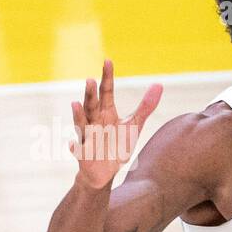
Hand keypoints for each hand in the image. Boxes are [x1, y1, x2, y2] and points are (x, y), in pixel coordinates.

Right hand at [70, 59, 162, 190]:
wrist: (106, 171)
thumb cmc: (117, 144)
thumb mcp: (134, 124)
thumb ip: (145, 106)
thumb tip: (159, 84)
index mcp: (106, 112)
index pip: (106, 91)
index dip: (107, 77)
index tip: (108, 60)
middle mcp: (94, 121)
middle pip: (92, 105)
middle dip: (90, 94)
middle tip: (90, 80)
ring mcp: (87, 137)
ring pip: (81, 124)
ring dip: (78, 115)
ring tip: (75, 104)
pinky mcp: (83, 154)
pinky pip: (77, 151)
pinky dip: (74, 148)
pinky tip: (71, 146)